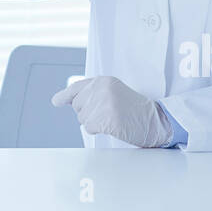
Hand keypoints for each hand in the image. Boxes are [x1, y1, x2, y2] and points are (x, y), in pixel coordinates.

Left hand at [51, 75, 173, 147]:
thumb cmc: (134, 109)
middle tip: (109, 113)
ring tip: (113, 118)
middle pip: (78, 106)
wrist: (155, 120)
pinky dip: (99, 130)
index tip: (56, 101)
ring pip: (83, 119)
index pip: (77, 88)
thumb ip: (92, 94)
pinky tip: (113, 126)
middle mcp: (101, 89)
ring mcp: (104, 103)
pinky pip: (90, 128)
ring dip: (95, 123)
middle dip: (88, 113)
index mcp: (103, 81)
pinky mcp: (107, 118)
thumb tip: (58, 100)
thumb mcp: (113, 93)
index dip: (65, 96)